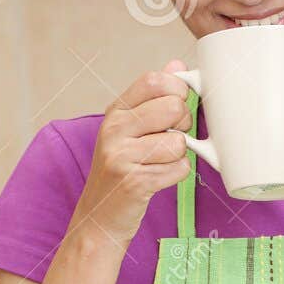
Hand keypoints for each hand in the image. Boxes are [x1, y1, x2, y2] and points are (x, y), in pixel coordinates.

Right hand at [71, 60, 192, 242]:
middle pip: (173, 108)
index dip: (177, 90)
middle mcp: (114, 129)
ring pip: (179, 142)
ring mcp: (121, 155)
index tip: (177, 105)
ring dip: (179, 155)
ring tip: (160, 162)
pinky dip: (176, 175)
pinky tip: (159, 179)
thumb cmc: (121, 170)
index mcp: (115, 111)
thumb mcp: (130, 129)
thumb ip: (153, 97)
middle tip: (170, 139)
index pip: (154, 80)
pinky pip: (179, 169)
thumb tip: (177, 66)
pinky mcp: (133, 182)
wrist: (100, 217)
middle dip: (183, 125)